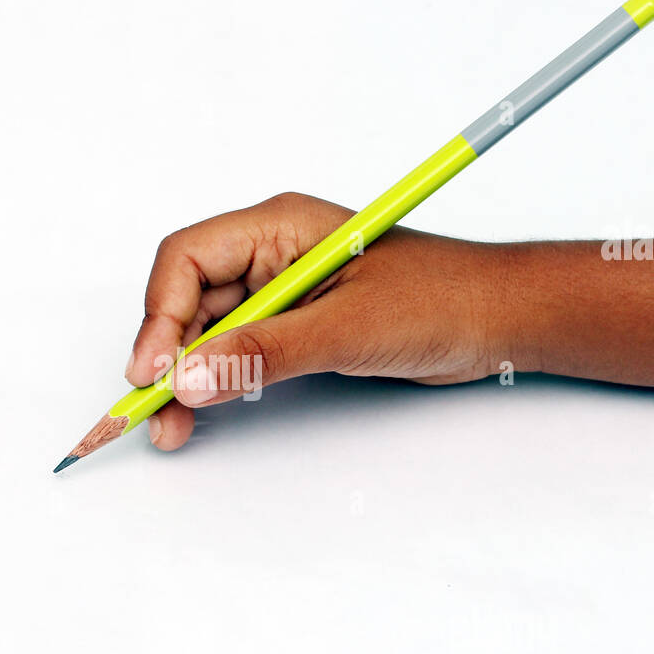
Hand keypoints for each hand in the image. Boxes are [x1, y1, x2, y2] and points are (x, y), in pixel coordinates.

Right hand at [126, 192, 505, 449]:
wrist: (499, 321)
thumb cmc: (443, 299)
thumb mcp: (347, 327)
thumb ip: (265, 351)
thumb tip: (190, 377)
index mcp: (279, 227)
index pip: (188, 259)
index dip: (160, 315)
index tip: (154, 371)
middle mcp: (271, 255)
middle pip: (188, 300)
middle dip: (166, 356)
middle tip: (156, 412)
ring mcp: (281, 293)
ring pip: (207, 332)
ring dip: (186, 377)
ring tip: (173, 426)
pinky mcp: (296, 327)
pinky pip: (238, 352)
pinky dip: (217, 382)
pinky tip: (204, 411)